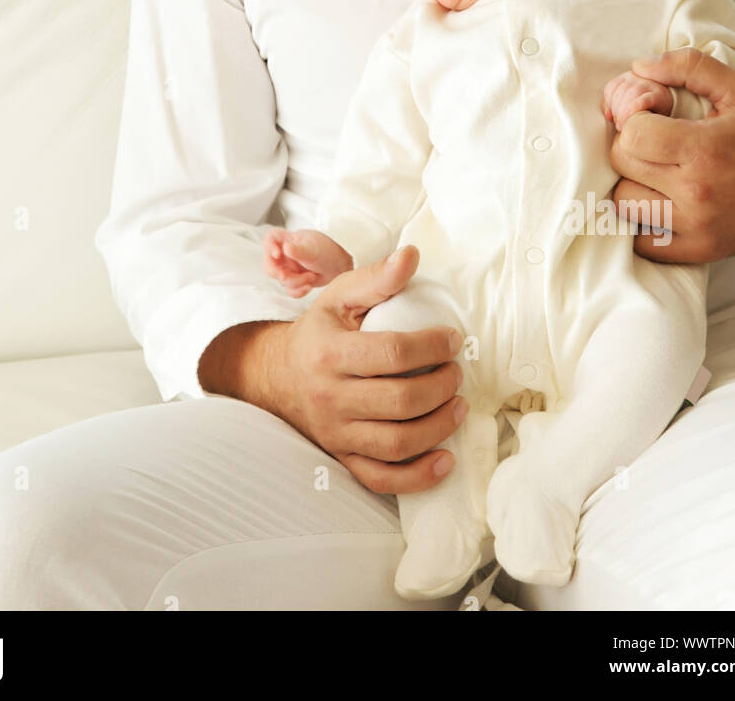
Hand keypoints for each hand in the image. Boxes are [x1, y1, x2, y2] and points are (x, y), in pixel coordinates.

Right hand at [263, 227, 351, 295]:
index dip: (269, 247)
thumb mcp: (313, 250)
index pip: (271, 239)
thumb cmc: (328, 252)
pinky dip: (298, 291)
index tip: (277, 255)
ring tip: (310, 277)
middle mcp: (286, 254)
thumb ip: (299, 250)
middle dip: (278, 273)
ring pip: (280, 279)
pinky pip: (289, 290)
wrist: (340, 268)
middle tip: (286, 276)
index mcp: (289, 240)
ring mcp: (289, 268)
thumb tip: (286, 248)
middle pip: (270, 263)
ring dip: (295, 282)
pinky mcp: (294, 280)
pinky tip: (308, 287)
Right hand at [271, 244, 467, 494]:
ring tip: (458, 406)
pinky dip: (418, 476)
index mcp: (331, 353)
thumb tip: (412, 255)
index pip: (393, 353)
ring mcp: (336, 433)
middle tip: (457, 373)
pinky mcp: (342, 457)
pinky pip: (382, 479)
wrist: (276, 375)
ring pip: (396, 444)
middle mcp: (331, 397)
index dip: (433, 347)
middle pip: (400, 401)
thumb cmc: (318, 332)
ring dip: (439, 427)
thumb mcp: (339, 297)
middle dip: (442, 386)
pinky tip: (445, 459)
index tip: (453, 339)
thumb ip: (377, 278)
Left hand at [609, 47, 734, 261]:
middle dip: (631, 146)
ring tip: (654, 172)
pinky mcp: (698, 250)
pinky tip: (658, 203)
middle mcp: (696, 192)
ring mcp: (695, 226)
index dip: (635, 119)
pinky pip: (643, 243)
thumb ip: (690, 67)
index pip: (633, 134)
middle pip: (623, 165)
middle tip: (652, 142)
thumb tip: (640, 66)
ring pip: (625, 204)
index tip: (651, 118)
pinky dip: (641, 223)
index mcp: (705, 149)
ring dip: (632, 183)